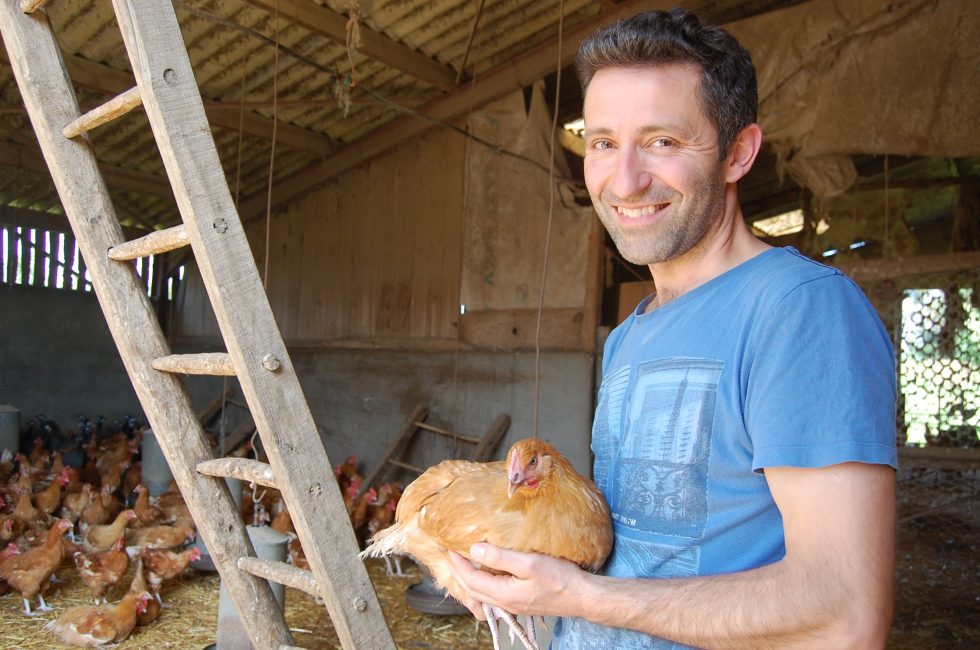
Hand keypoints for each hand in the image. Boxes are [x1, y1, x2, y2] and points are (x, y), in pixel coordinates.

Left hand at [446, 543, 587, 619]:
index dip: (457, 564)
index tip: (449, 548)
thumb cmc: (560, 579)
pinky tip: (488, 575)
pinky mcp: (522, 602)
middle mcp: (506, 603)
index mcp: (504, 594)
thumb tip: (475, 551)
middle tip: (451, 555)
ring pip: (482, 595)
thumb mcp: (529, 563)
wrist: (583, 597)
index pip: (471, 580)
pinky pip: (493, 596)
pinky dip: (483, 585)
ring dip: (469, 581)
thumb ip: (501, 558)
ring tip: (464, 565)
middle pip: (473, 591)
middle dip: (458, 573)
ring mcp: (514, 605)